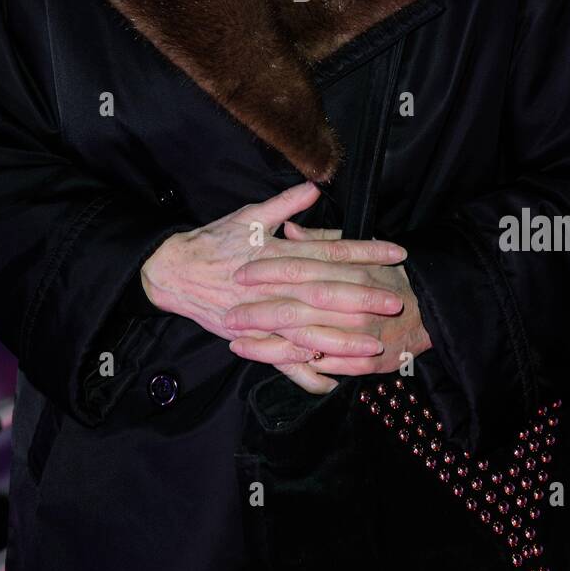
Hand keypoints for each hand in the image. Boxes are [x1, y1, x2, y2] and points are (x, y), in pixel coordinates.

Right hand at [139, 182, 406, 391]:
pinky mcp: (251, 338)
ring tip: (372, 346)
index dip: (364, 251)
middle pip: (324, 292)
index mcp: (279, 253)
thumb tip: (314, 189)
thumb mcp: (248, 216)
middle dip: (361, 297)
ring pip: (306, 330)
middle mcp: (274, 286)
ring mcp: (262, 315)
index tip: (395, 252)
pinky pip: (280, 360)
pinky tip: (330, 382)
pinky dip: (303, 372)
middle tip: (395, 301)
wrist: (173, 273)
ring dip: (340, 340)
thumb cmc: (214, 241)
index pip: (330, 251)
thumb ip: (284, 205)